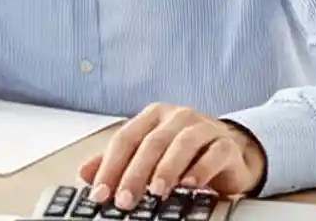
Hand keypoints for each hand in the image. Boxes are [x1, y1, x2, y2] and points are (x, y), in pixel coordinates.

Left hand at [78, 103, 266, 207]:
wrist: (230, 152)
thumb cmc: (184, 152)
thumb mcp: (147, 154)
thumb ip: (118, 162)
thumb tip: (85, 174)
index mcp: (153, 117)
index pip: (125, 138)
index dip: (110, 166)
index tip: (100, 192)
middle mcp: (177, 117)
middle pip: (151, 142)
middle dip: (135, 173)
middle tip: (125, 198)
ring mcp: (204, 127)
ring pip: (183, 143)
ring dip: (167, 168)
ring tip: (156, 190)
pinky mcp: (226, 144)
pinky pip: (214, 153)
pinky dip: (201, 169)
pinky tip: (190, 184)